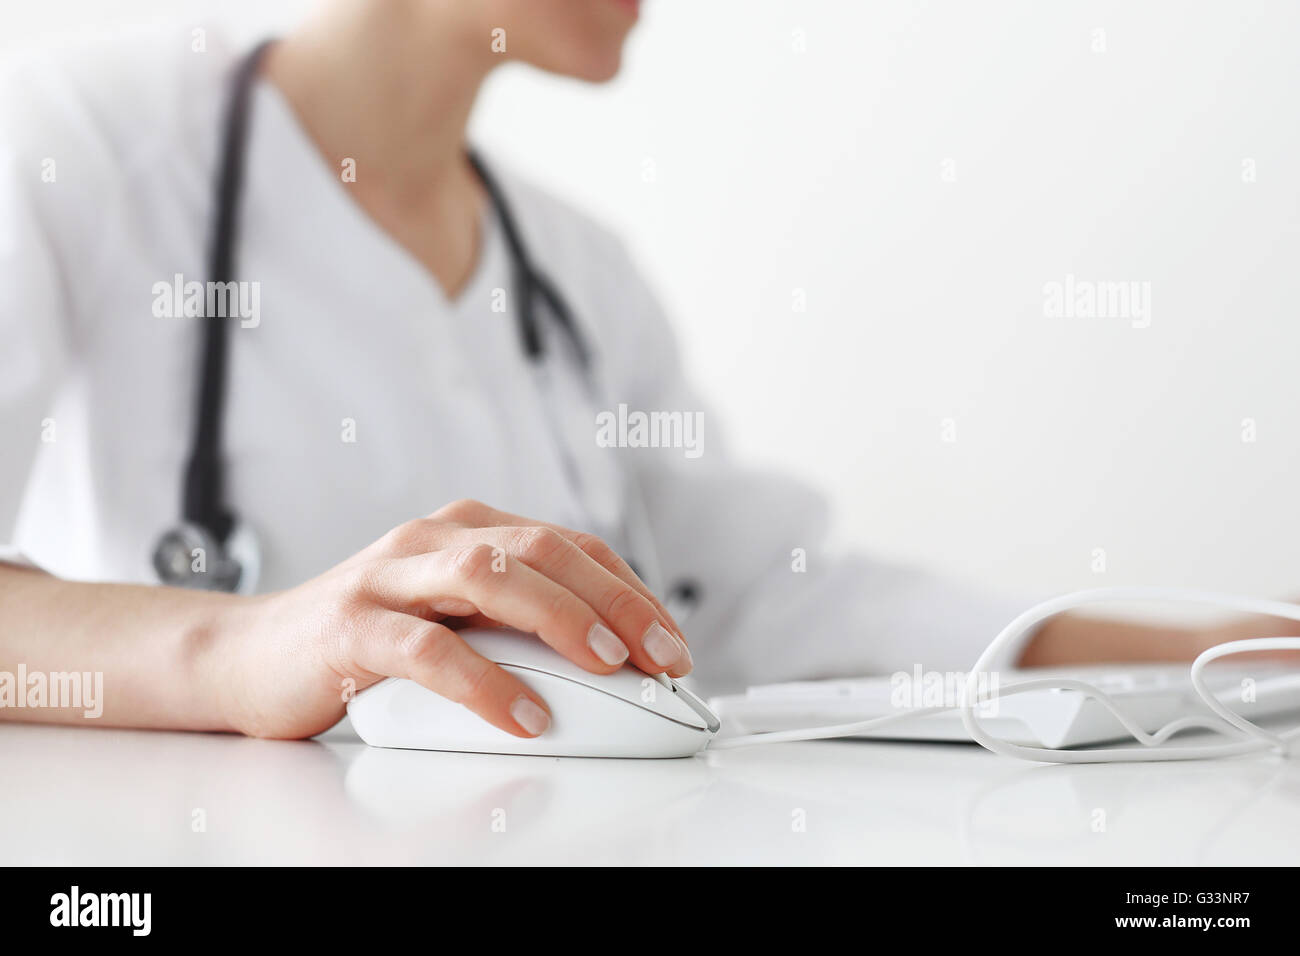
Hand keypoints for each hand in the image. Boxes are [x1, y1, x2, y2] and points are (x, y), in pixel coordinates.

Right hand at [207, 499, 689, 739]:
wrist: (248, 655)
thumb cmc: (363, 641)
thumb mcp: (450, 619)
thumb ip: (512, 623)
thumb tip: (607, 662)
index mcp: (467, 529)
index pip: (568, 544)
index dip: (629, 589)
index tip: (672, 641)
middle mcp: (433, 539)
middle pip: (541, 550)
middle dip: (614, 600)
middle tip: (661, 655)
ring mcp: (390, 577)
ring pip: (489, 578)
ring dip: (560, 620)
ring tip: (609, 667)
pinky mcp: (351, 626)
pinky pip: (428, 649)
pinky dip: (484, 683)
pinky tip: (524, 716)